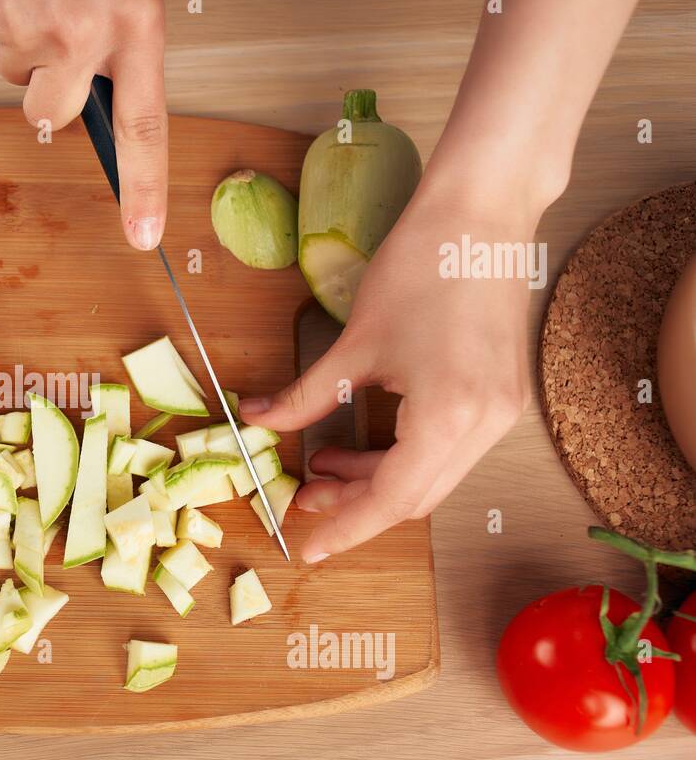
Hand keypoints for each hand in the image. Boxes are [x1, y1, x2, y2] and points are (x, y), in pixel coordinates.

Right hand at [0, 0, 169, 249]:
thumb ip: (126, 35)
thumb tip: (108, 92)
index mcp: (135, 18)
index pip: (143, 125)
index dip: (145, 186)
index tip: (144, 235)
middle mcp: (79, 29)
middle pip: (50, 111)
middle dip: (46, 88)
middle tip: (57, 36)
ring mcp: (21, 21)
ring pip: (14, 68)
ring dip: (22, 40)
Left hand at [241, 187, 535, 562]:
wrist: (482, 212)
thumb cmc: (422, 266)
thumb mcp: (354, 343)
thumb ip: (306, 396)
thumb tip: (258, 421)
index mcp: (451, 417)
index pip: (392, 499)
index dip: (345, 527)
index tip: (306, 547)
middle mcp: (486, 426)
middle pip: (415, 497)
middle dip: (354, 505)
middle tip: (302, 501)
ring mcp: (500, 412)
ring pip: (431, 475)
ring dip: (375, 479)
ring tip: (321, 466)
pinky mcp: (499, 396)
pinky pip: (446, 448)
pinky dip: (400, 454)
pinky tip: (358, 439)